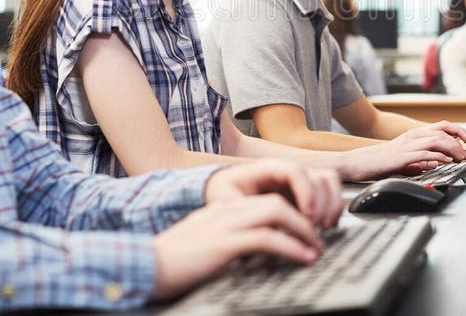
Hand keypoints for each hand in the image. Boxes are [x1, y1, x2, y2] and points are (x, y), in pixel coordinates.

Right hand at [152, 193, 323, 300]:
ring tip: (317, 248)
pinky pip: (267, 238)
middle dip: (304, 216)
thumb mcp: (208, 244)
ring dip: (303, 229)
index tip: (309, 231)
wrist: (145, 267)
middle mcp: (227, 209)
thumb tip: (260, 252)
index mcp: (224, 207)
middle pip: (277, 198)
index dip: (293, 211)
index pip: (267, 197)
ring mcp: (225, 223)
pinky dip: (292, 247)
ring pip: (277, 211)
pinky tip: (304, 258)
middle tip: (320, 237)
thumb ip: (232, 239)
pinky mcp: (224, 242)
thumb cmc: (174, 262)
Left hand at [204, 160, 341, 229]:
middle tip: (315, 228)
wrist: (225, 192)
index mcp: (268, 168)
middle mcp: (288, 172)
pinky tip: (324, 227)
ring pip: (329, 182)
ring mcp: (299, 181)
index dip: (306, 191)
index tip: (307, 216)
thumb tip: (256, 221)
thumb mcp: (224, 200)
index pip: (296, 171)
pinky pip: (330, 193)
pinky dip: (333, 209)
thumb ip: (240, 208)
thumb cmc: (223, 194)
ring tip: (322, 228)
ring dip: (332, 205)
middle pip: (318, 176)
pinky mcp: (306, 194)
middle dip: (322, 204)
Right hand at [339, 122, 465, 181]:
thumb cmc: (379, 161)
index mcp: (414, 134)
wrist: (359, 162)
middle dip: (460, 139)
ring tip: (462, 157)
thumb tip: (435, 163)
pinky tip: (447, 162)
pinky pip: (426, 153)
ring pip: (438, 140)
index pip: (442, 126)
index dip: (458, 131)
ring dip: (453, 148)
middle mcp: (413, 136)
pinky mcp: (404, 155)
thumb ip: (420, 159)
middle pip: (444, 131)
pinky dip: (440, 157)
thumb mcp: (404, 159)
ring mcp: (408, 144)